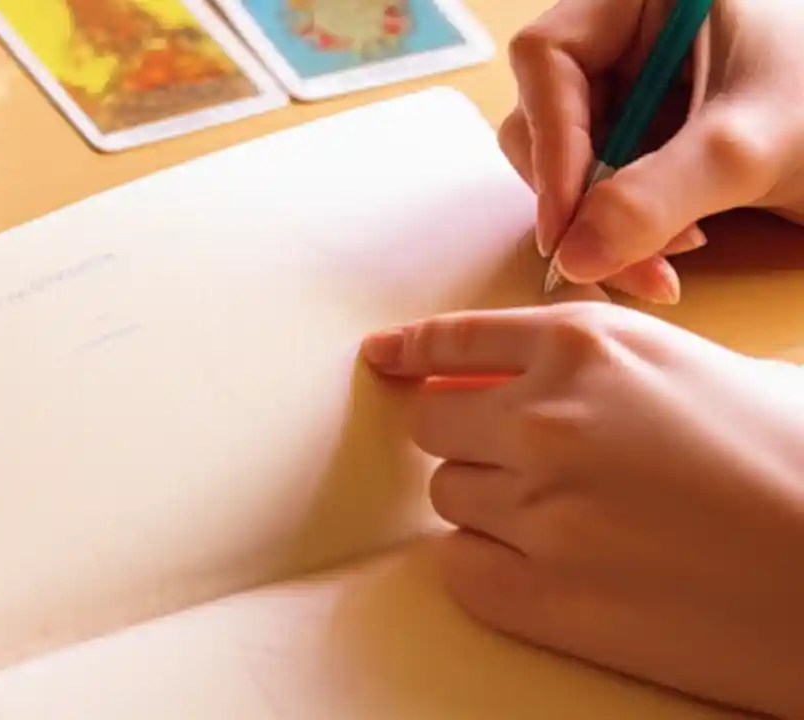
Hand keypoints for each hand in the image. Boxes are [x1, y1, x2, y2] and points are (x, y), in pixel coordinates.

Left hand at [363, 303, 803, 716]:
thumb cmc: (803, 460)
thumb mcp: (710, 369)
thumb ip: (612, 367)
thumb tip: (551, 381)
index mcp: (590, 347)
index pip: (457, 341)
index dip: (413, 350)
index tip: (383, 356)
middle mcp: (546, 419)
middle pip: (433, 423)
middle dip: (466, 436)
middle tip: (518, 458)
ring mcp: (539, 510)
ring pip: (448, 495)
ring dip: (487, 502)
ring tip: (567, 518)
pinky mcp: (544, 597)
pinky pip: (459, 567)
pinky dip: (488, 564)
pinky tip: (546, 567)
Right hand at [502, 0, 803, 302]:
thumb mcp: (745, 147)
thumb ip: (656, 196)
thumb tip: (573, 255)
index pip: (549, 56)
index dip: (549, 140)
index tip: (564, 222)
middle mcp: (628, 34)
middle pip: (546, 115)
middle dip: (577, 196)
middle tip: (614, 257)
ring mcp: (632, 86)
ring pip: (567, 160)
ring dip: (601, 223)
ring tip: (667, 259)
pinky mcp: (645, 134)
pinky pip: (599, 184)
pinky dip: (623, 228)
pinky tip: (674, 247)